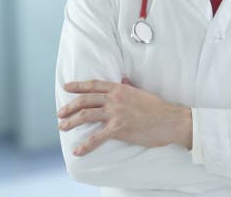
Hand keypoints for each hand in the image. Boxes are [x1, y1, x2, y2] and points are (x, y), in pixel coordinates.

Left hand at [58, 78, 191, 155]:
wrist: (170, 120)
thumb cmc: (158, 108)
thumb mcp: (142, 92)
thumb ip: (130, 86)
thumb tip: (123, 79)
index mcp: (120, 89)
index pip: (94, 85)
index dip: (78, 86)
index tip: (67, 87)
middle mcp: (115, 99)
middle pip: (85, 100)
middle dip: (70, 107)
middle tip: (60, 113)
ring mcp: (115, 113)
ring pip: (86, 116)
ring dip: (71, 122)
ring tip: (62, 127)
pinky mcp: (118, 129)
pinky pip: (96, 138)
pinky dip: (85, 145)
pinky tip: (77, 151)